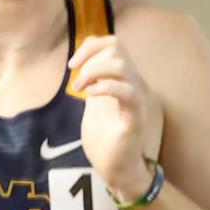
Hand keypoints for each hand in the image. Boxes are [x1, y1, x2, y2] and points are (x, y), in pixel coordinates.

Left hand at [69, 35, 161, 200]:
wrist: (116, 167)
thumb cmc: (105, 137)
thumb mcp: (94, 100)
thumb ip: (93, 80)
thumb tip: (82, 60)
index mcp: (125, 78)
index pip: (113, 42)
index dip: (90, 46)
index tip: (72, 64)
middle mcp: (135, 83)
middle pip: (117, 47)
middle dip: (89, 59)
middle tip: (76, 82)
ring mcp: (138, 99)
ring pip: (121, 65)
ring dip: (94, 72)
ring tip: (80, 89)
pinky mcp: (136, 117)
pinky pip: (127, 91)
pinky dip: (105, 87)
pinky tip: (89, 96)